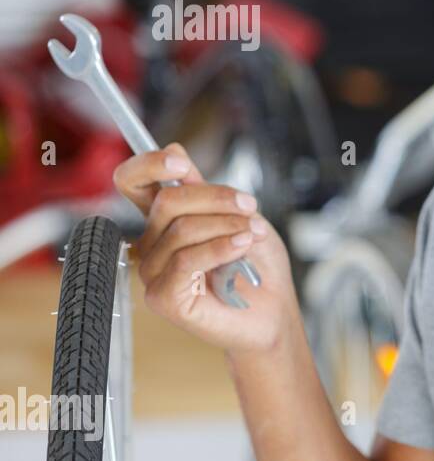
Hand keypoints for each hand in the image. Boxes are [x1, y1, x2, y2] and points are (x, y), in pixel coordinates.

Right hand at [112, 142, 300, 354]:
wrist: (273, 311)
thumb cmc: (257, 265)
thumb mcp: (238, 215)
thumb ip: (203, 189)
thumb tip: (174, 149)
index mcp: (163, 221)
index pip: (132, 183)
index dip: (149, 165)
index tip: (181, 163)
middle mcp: (151, 245)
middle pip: (167, 201)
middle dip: (216, 198)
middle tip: (250, 207)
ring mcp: (153, 273)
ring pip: (182, 229)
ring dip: (228, 225)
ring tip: (255, 234)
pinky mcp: (163, 298)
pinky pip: (187, 259)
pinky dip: (221, 247)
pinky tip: (243, 247)